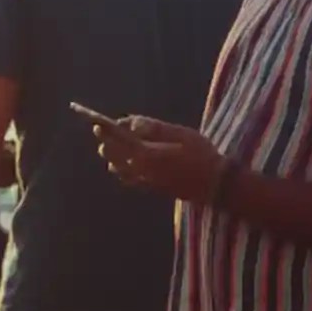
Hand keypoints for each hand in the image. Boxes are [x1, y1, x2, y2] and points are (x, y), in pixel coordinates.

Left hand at [93, 116, 224, 202]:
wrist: (214, 185)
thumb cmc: (201, 154)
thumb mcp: (181, 135)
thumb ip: (155, 128)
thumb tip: (132, 123)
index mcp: (147, 154)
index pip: (120, 140)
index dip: (107, 131)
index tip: (97, 124)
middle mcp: (141, 169)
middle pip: (114, 155)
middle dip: (107, 142)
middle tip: (102, 131)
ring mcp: (145, 181)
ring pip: (118, 168)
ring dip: (112, 156)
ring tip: (108, 146)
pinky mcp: (151, 187)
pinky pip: (128, 179)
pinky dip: (120, 170)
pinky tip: (121, 165)